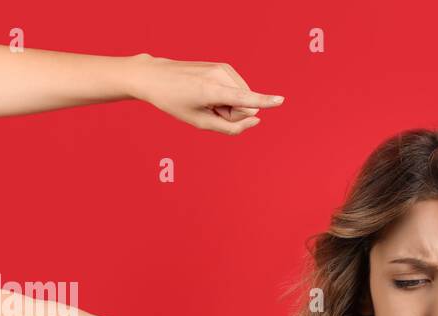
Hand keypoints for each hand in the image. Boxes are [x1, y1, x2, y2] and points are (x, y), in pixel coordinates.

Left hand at [126, 54, 283, 133]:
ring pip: (243, 98)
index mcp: (212, 91)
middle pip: (245, 106)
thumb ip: (231, 127)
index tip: (282, 100)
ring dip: (229, 106)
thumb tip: (256, 121)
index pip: (244, 98)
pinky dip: (227, 97)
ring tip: (206, 101)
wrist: (156, 76)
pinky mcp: (224, 67)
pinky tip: (208, 94)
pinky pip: (238, 90)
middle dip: (233, 114)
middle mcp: (220, 75)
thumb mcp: (200, 123)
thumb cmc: (175, 101)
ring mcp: (223, 68)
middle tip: (209, 110)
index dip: (264, 102)